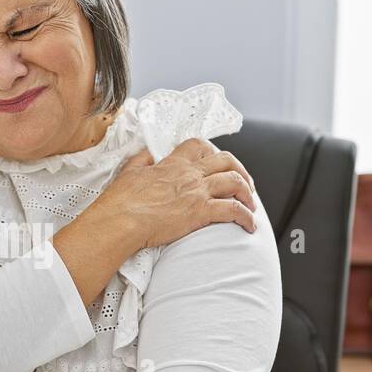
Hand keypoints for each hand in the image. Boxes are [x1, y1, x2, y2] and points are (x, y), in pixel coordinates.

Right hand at [90, 138, 256, 249]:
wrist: (120, 221)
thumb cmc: (120, 201)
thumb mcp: (129, 172)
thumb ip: (142, 160)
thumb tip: (149, 154)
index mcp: (172, 164)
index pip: (199, 145)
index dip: (213, 151)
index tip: (217, 162)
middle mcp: (189, 174)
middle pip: (226, 161)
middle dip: (241, 170)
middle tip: (244, 183)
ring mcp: (197, 192)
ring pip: (235, 182)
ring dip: (247, 193)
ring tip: (250, 205)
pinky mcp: (201, 212)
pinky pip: (234, 210)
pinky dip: (246, 217)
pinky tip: (250, 226)